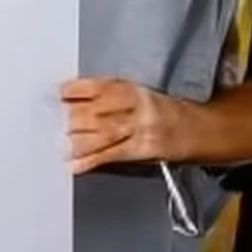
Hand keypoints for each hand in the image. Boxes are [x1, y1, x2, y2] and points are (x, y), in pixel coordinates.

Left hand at [61, 77, 186, 173]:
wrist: (199, 129)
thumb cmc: (161, 110)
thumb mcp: (134, 92)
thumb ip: (103, 94)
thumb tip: (68, 101)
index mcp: (130, 89)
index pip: (96, 87)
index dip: (74, 91)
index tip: (58, 95)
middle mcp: (135, 108)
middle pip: (96, 112)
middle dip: (71, 117)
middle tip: (52, 120)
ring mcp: (139, 131)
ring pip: (101, 134)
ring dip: (76, 139)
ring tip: (58, 140)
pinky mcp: (141, 151)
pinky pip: (111, 156)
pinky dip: (90, 161)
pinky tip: (74, 164)